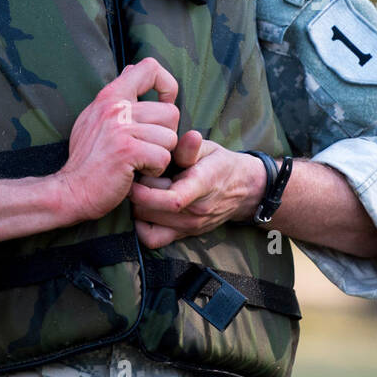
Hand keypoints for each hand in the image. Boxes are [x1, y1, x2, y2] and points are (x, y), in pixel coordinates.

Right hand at [58, 58, 180, 223]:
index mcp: (110, 95)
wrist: (69, 191)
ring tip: (138, 162)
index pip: (150, 68)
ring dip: (160, 156)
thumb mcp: (95, 117)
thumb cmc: (87, 158)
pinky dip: (155, 171)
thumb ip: (117, 96)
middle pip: (171, 112)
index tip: (162, 106)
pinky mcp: (127, 151)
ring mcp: (121, 128)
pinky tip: (136, 173)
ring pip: (170, 138)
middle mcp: (115, 107)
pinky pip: (163, 157)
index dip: (167, 85)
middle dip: (166, 136)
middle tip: (147, 149)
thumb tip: (133, 68)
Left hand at [130, 133, 265, 248]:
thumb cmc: (219, 164)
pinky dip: (140, 226)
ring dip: (137, 207)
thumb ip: (193, 147)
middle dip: (136, 194)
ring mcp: (189, 227)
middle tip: (136, 176)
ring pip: (147, 223)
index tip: (134, 176)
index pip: (172, 200)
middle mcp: (195, 212)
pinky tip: (144, 208)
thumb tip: (191, 136)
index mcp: (202, 187)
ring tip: (142, 189)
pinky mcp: (184, 234)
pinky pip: (153, 240)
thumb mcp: (209, 149)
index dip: (146, 192)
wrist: (242, 189)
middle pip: (151, 211)